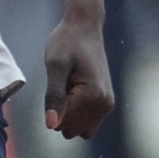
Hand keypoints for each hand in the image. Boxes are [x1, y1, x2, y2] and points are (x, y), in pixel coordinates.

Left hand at [42, 8, 113, 139]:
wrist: (84, 27)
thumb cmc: (66, 43)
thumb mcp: (54, 68)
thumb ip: (53, 97)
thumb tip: (51, 126)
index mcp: (93, 96)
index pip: (63, 122)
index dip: (52, 105)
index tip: (59, 82)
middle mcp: (105, 104)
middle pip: (70, 129)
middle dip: (60, 111)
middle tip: (64, 84)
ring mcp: (107, 105)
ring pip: (78, 130)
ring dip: (68, 114)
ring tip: (69, 87)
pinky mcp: (105, 103)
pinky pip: (86, 125)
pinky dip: (75, 115)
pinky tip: (72, 93)